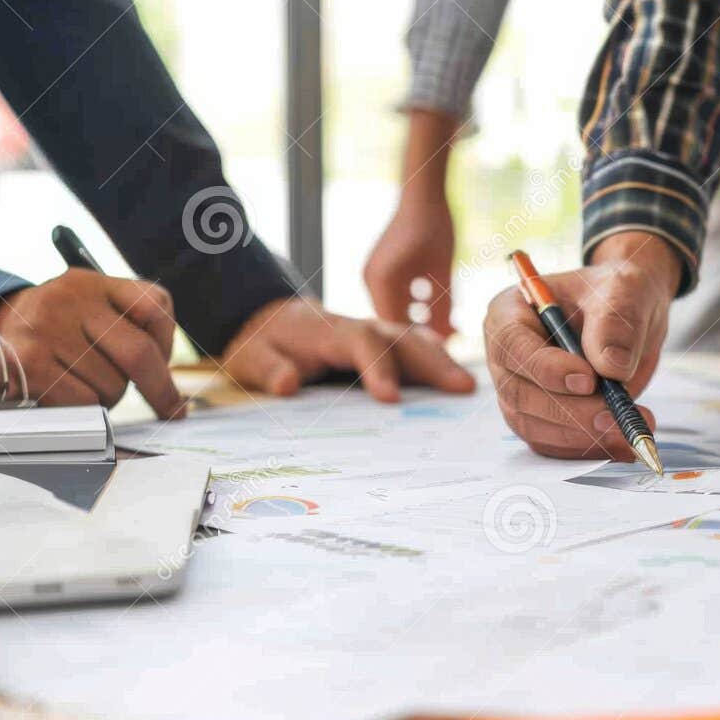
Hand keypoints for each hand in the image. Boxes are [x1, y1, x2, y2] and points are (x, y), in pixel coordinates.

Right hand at [0, 270, 184, 415]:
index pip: (154, 305)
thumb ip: (130, 326)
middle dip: (159, 389)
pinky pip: (82, 401)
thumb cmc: (55, 325)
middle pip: (138, 352)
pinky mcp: (28, 362)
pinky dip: (86, 408)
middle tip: (170, 409)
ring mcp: (46, 330)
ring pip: (112, 385)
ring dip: (110, 398)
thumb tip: (170, 386)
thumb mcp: (89, 305)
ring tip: (87, 385)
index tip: (166, 365)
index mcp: (92, 283)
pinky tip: (69, 395)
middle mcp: (68, 299)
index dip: (168, 342)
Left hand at [222, 297, 475, 400]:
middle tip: (461, 388)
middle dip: (432, 362)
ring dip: (443, 361)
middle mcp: (360, 327)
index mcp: (329, 331)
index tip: (390, 398)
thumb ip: (269, 369)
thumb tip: (288, 382)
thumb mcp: (250, 359)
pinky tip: (456, 382)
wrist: (266, 321)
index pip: (362, 342)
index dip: (379, 367)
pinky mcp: (384, 345)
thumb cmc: (261, 344)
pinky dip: (438, 361)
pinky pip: (415, 349)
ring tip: (468, 388)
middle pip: (401, 337)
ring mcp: (375, 334)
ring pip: (415, 341)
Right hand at [363, 185, 455, 335]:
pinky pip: (394, 298)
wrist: (421, 195)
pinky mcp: (379, 270)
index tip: (441, 357)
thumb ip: (442, 307)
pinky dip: (413, 306)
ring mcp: (372, 275)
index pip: (397, 327)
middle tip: (447, 348)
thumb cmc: (436, 228)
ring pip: (395, 311)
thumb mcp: (442, 272)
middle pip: (394, 321)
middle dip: (419, 335)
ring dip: (418, 321)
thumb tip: (447, 342)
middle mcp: (371, 279)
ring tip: (446, 331)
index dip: (419, 345)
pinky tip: (436, 311)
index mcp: (383, 281)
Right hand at [484, 232, 679, 460]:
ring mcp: (521, 390)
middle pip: (519, 395)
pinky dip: (588, 450)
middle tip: (615, 416)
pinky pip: (555, 445)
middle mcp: (507, 356)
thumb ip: (617, 322)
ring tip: (630, 430)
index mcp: (510, 313)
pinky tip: (624, 446)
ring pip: (534, 427)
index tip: (589, 381)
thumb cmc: (618, 293)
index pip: (512, 346)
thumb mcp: (625, 290)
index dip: (546, 369)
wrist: (632, 315)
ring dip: (581, 437)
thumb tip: (611, 367)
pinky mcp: (543, 418)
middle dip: (569, 412)